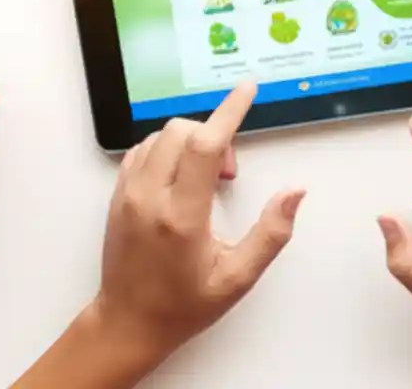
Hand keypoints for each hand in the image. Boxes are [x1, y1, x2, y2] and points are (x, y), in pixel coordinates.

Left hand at [91, 83, 304, 359]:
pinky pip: (142, 149)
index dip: (229, 111)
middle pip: (182, 131)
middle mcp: (149, 197)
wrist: (128, 322)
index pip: (204, 145)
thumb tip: (294, 192)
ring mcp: (127, 194)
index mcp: (181, 217)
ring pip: (160, 136)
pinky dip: (167, 150)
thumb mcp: (238, 278)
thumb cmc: (184, 305)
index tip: (247, 89)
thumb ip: (271, 233)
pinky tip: (181, 178)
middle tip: (227, 175)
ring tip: (205, 181)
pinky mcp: (117, 195)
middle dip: (213, 136)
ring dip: (190, 143)